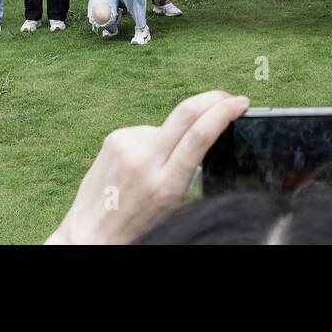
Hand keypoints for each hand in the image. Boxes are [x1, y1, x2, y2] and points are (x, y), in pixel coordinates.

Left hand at [47, 91, 249, 244]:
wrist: (90, 234)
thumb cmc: (137, 227)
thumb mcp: (175, 205)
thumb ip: (190, 171)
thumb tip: (207, 135)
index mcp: (166, 185)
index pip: (200, 135)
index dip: (225, 112)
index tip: (240, 103)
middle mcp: (144, 161)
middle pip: (186, 112)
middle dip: (213, 98)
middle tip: (229, 96)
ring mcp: (126, 146)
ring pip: (167, 127)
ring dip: (175, 136)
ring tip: (160, 166)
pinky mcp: (115, 139)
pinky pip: (147, 132)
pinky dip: (153, 142)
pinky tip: (141, 165)